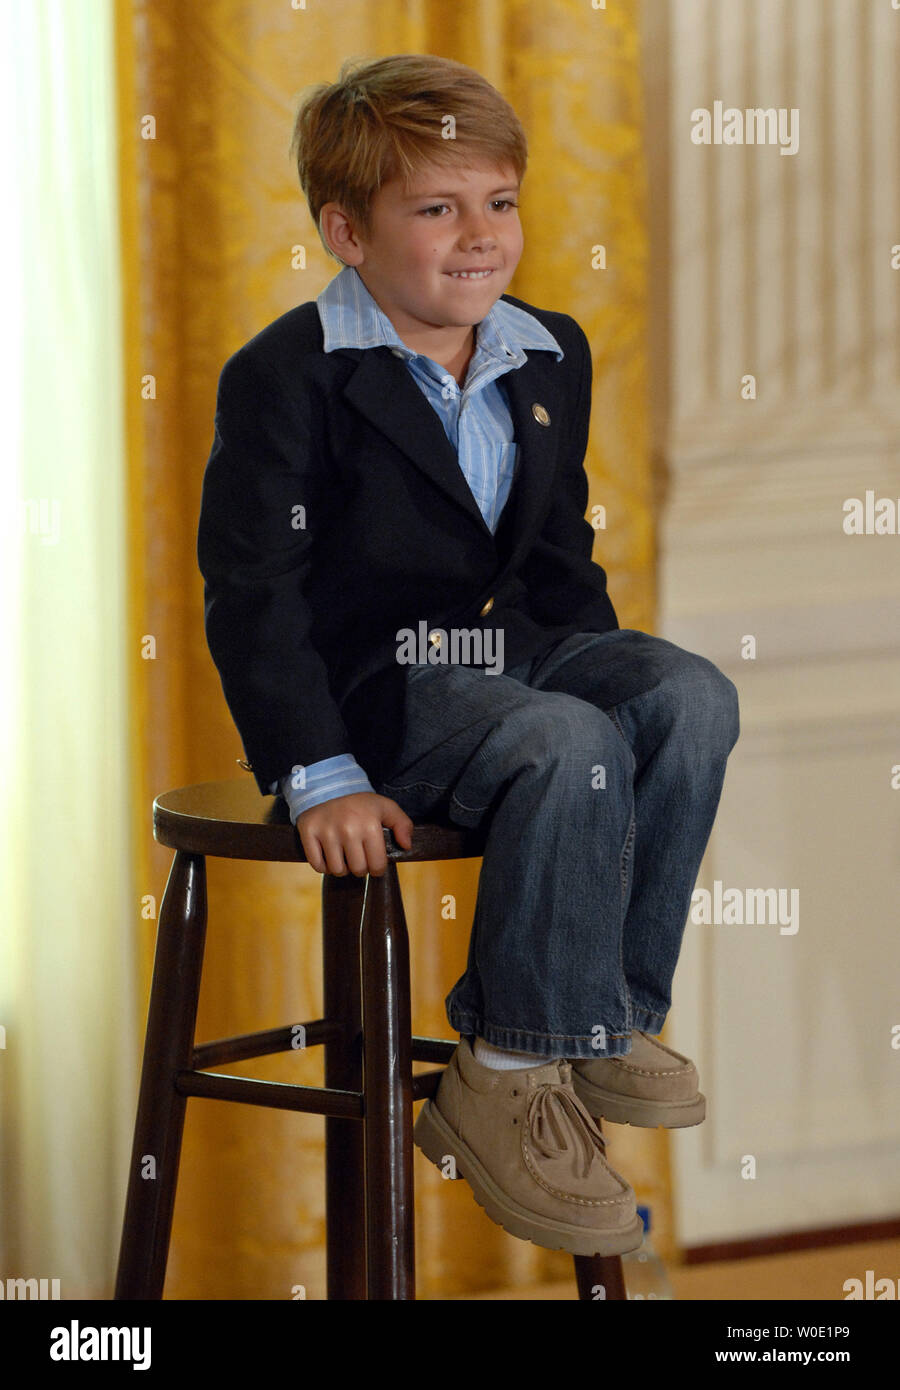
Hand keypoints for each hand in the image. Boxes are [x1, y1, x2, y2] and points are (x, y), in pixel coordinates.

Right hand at [295, 791, 413, 877]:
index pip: (377, 865)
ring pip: (337, 870)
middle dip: (360, 868)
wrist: (328, 786)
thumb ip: (402, 825)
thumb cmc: (360, 803)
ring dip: (342, 868)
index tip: (374, 862)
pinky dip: (323, 866)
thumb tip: (406, 846)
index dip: (377, 868)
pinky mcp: (309, 832)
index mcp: (370, 825)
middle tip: (358, 858)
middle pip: (357, 870)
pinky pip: (317, 865)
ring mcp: (326, 832)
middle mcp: (348, 830)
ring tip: (344, 856)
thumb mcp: (386, 807)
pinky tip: (329, 855)